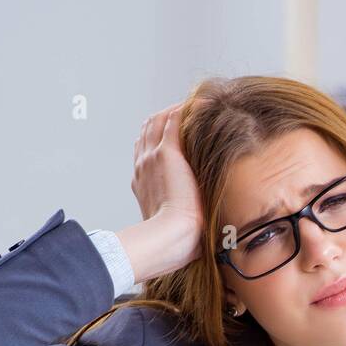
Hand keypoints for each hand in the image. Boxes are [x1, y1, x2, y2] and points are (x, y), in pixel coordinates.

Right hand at [123, 104, 204, 278]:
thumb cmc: (175, 241)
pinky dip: (187, 109)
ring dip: (177, 111)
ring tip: (197, 106)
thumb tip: (204, 224)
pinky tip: (203, 104)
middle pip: (148, 130)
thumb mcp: (174, 223)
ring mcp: (152, 157)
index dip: (159, 138)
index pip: (145, 149)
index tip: (178, 134)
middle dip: (167, 119)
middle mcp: (143, 165)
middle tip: (189, 115)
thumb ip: (183, 215)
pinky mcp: (167, 153)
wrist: (170, 237)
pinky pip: (174, 120)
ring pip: (158, 121)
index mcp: (142, 182)